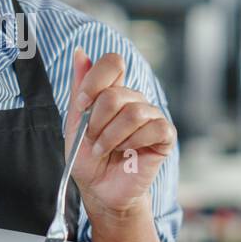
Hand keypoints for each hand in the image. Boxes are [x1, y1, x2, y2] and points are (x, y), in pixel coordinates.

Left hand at [65, 47, 175, 221]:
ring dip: (112, 136)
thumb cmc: (88, 157)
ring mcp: (151, 115)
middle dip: (97, 122)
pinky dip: (134, 141)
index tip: (82, 106)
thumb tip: (80, 52)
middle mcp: (134, 99)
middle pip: (116, 94)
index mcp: (113, 90)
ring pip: (133, 112)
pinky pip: (154, 128)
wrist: (100, 189)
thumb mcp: (75, 122)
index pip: (112, 62)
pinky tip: (127, 151)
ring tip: (106, 149)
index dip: (94, 82)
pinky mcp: (165, 135)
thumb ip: (79, 88)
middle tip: (94, 139)